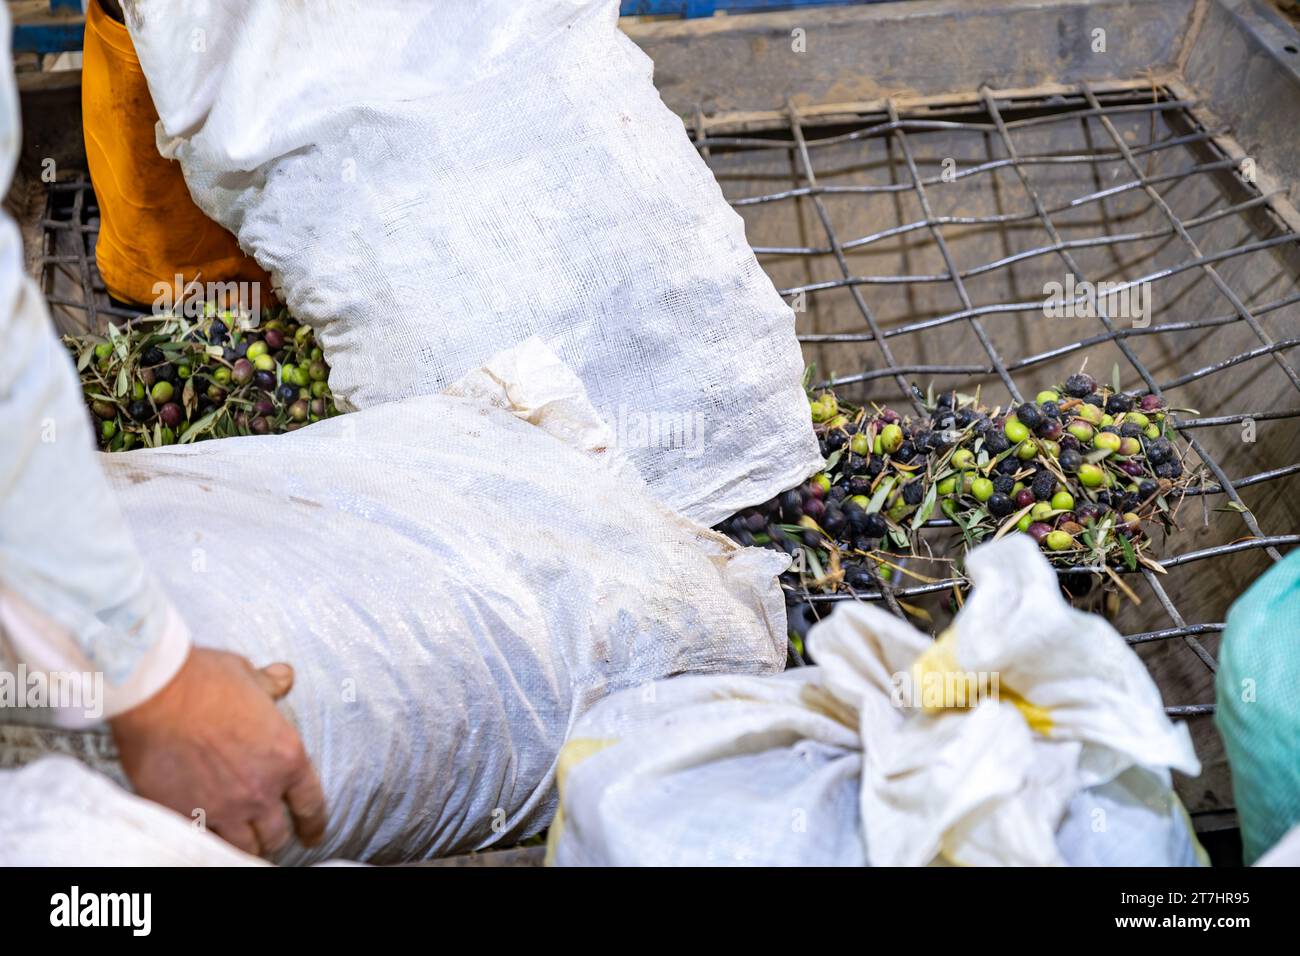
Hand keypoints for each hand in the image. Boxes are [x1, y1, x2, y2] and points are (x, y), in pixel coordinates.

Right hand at [110, 647, 326, 856]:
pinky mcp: (184, 816)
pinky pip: (205, 844)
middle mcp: (260, 789)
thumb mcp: (250, 675)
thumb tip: (284, 677)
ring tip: (242, 842)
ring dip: (245, 845)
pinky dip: (210, 844)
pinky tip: (209, 840)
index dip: (314, 823)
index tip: (312, 834)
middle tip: (269, 833)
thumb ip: (270, 686)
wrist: (156, 694)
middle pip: (277, 834)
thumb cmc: (205, 680)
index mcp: (285, 755)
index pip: (310, 803)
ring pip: (243, 848)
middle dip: (275, 835)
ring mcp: (222, 808)